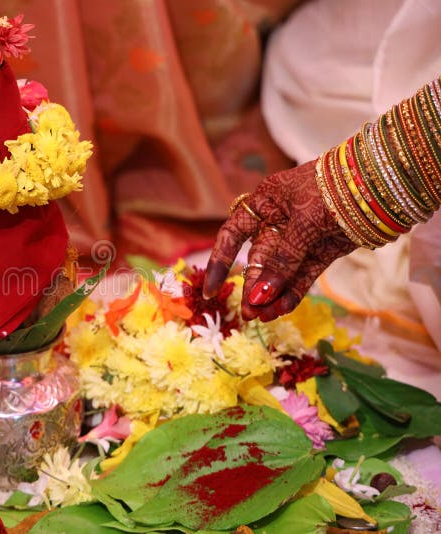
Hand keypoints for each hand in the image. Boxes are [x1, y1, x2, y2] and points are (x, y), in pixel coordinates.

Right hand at [203, 160, 356, 321]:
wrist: (382, 181)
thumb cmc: (333, 186)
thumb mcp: (302, 220)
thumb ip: (282, 259)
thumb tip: (260, 295)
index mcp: (264, 202)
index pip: (232, 234)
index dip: (220, 261)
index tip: (212, 290)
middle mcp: (278, 220)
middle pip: (258, 259)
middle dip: (253, 286)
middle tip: (248, 312)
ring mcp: (301, 238)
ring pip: (280, 272)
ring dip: (271, 295)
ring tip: (262, 317)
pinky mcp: (323, 251)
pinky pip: (303, 276)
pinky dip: (293, 293)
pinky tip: (281, 309)